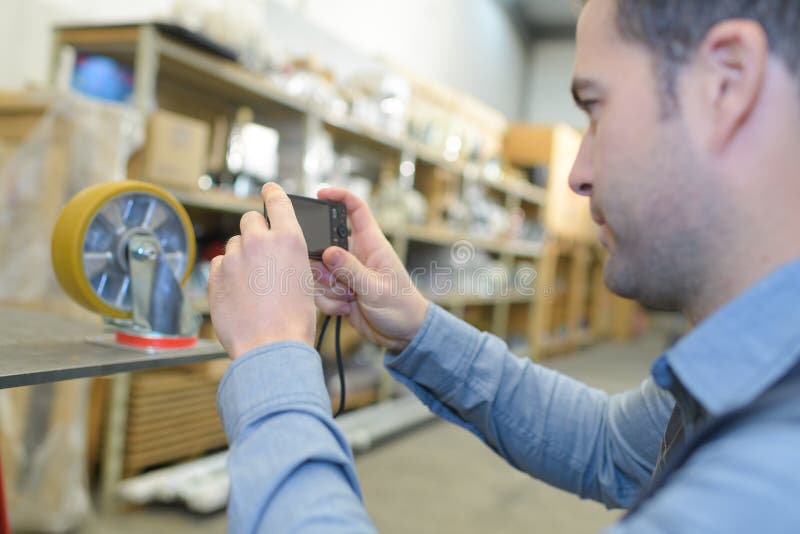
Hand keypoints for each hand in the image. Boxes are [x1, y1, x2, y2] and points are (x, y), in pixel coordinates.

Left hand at [209, 183, 315, 358]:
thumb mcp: (305, 280)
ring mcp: (234, 257)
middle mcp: (259, 241)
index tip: (268, 189)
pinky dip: (228, 273)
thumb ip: (289, 257)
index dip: (272, 193)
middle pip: (250, 219)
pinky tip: (239, 292)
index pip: (277, 201)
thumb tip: (277, 254)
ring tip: (253, 283)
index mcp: (288, 239)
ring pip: (234, 244)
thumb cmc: (293, 320)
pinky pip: (220, 264)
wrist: (270, 346)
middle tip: (261, 253)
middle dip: (255, 231)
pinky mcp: (216, 275)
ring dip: (241, 255)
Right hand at [313, 188, 428, 352]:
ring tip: (348, 299)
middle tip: (335, 280)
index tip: (320, 193)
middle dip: (322, 264)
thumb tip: (327, 251)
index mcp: (371, 245)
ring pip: (319, 271)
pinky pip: (320, 291)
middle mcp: (356, 255)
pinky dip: (327, 303)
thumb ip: (350, 270)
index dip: (339, 196)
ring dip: (327, 288)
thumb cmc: (401, 308)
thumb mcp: (376, 288)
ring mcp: (346, 274)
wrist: (403, 336)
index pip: (356, 210)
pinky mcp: (339, 291)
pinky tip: (345, 309)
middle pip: (324, 244)